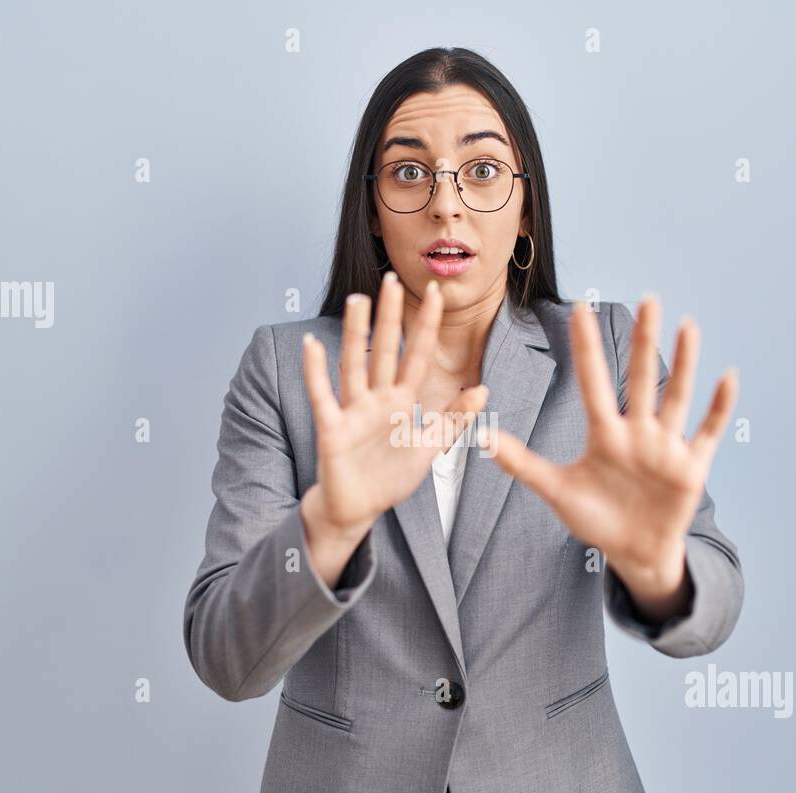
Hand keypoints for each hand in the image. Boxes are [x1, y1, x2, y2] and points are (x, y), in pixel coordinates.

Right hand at [300, 272, 489, 543]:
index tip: (438, 293)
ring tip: (357, 301)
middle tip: (392, 279)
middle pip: (385, 351)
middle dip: (390, 317)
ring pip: (354, 365)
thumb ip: (455, 420)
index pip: (418, 356)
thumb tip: (483, 388)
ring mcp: (353, 411)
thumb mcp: (429, 448)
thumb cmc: (389, 478)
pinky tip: (312, 345)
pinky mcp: (333, 429)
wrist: (358, 509)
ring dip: (355, 334)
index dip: (428, 327)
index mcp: (401, 401)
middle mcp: (377, 399)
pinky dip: (316, 372)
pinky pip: (323, 396)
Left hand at [479, 296, 736, 617]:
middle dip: (643, 341)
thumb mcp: (558, 491)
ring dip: (683, 363)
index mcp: (604, 434)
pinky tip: (727, 376)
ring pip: (675, 396)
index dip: (586, 347)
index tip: (580, 307)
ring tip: (687, 326)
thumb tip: (482, 439)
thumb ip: (523, 464)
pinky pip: (707, 432)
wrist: (634, 552)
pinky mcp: (691, 467)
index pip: (592, 382)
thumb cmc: (596, 519)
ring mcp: (666, 447)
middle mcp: (637, 432)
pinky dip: (718, 407)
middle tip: (648, 298)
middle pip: (639, 378)